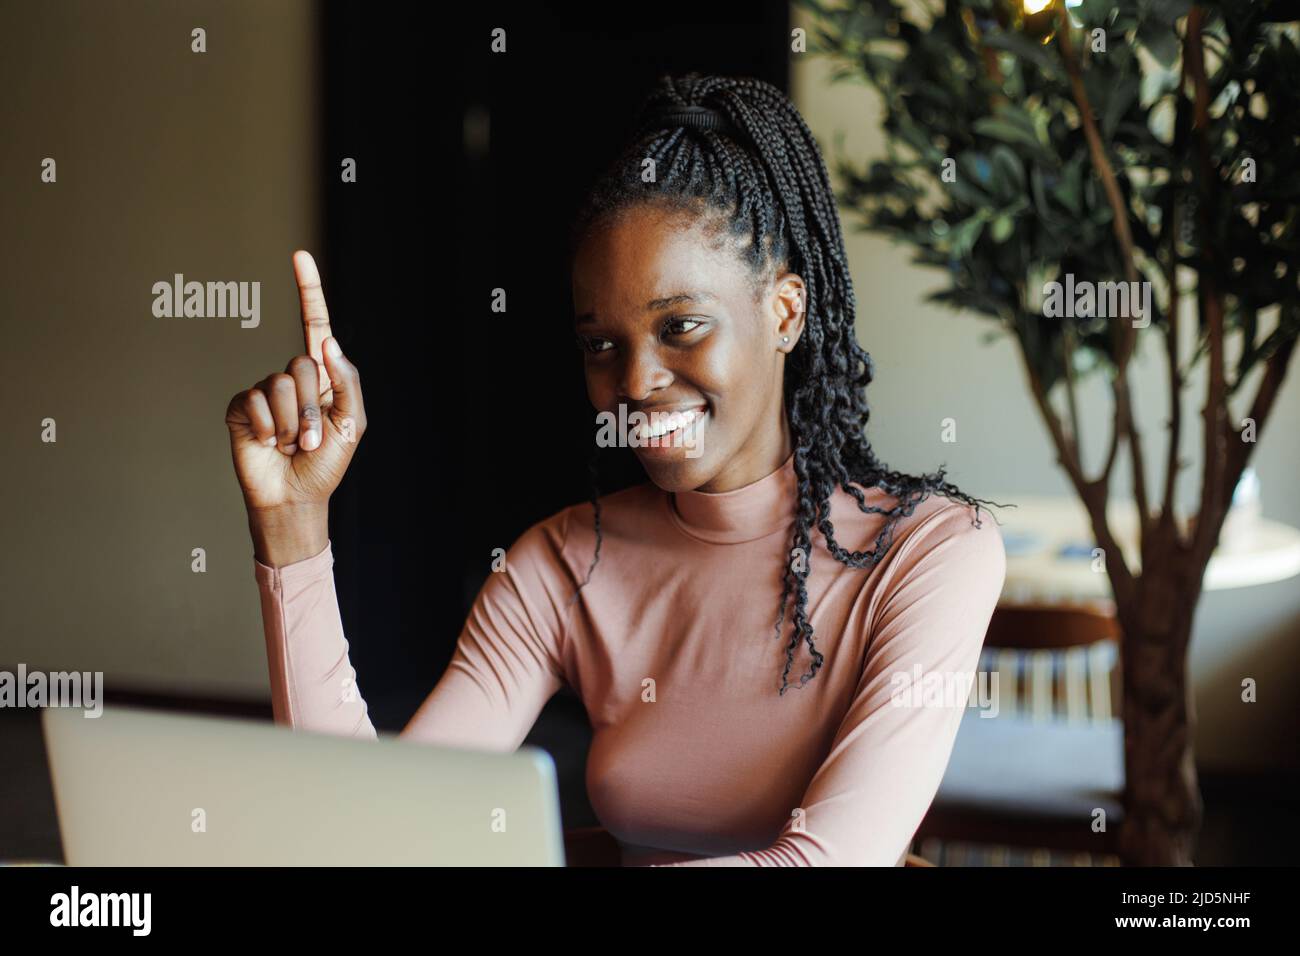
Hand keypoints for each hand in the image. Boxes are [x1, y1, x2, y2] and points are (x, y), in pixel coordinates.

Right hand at [225, 251, 366, 515]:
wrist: (294, 497)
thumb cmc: (326, 463)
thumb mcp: (353, 422)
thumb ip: (346, 379)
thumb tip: (327, 341)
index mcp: (322, 377)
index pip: (314, 325)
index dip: (308, 291)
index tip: (300, 256)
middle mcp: (292, 378)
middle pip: (301, 364)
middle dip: (312, 407)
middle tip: (311, 439)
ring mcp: (265, 391)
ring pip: (280, 385)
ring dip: (293, 422)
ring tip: (291, 444)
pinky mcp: (242, 406)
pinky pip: (256, 401)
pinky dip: (268, 427)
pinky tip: (269, 444)